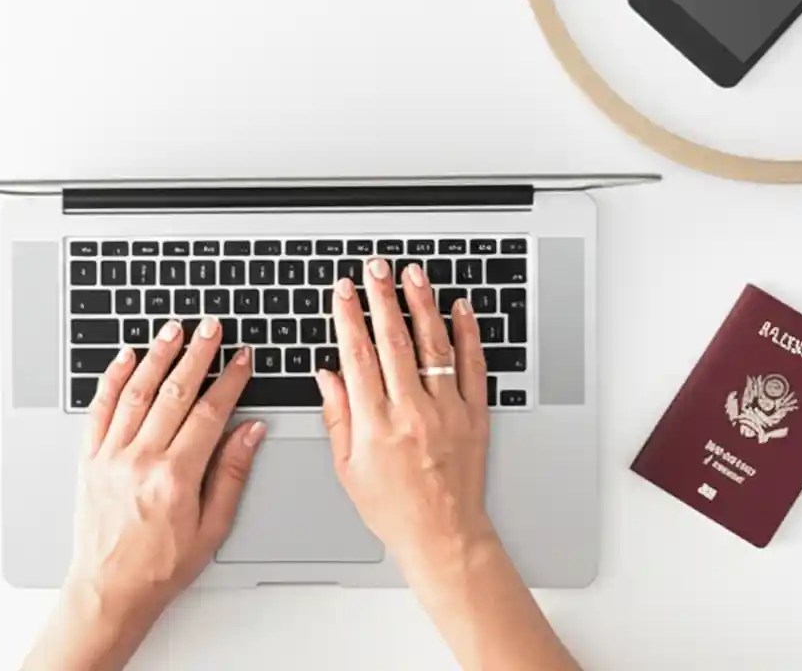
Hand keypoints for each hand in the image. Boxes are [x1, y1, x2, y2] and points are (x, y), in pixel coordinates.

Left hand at [25, 318, 264, 670]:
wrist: (109, 590)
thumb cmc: (161, 566)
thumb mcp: (212, 528)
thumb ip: (231, 474)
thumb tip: (250, 431)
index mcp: (175, 477)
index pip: (210, 413)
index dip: (230, 380)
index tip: (242, 358)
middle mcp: (141, 460)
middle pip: (174, 393)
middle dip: (197, 354)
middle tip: (212, 328)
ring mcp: (111, 456)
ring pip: (136, 391)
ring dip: (158, 356)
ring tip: (174, 329)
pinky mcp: (90, 459)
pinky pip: (100, 409)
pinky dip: (112, 378)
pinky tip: (126, 357)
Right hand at [315, 258, 493, 569]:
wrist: (442, 534)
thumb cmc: (393, 507)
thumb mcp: (347, 467)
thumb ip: (337, 415)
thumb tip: (328, 374)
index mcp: (375, 424)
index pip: (358, 355)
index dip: (348, 317)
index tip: (344, 291)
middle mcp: (411, 411)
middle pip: (394, 340)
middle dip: (381, 297)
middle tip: (374, 267)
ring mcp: (446, 410)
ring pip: (433, 345)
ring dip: (421, 304)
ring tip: (413, 274)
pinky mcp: (474, 415)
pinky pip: (471, 366)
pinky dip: (467, 333)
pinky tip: (458, 308)